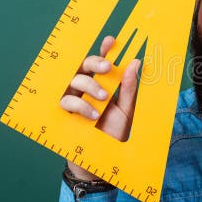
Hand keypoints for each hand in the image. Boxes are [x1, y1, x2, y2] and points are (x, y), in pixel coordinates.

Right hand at [59, 35, 139, 178]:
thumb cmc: (115, 133)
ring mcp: (75, 99)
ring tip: (104, 99)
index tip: (111, 41)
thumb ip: (130, 88)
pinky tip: (93, 115)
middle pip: (85, 65)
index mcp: (105, 84)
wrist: (103, 161)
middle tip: (108, 67)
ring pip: (75, 80)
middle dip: (95, 62)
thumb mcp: (128, 111)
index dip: (105, 50)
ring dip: (90, 86)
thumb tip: (136, 62)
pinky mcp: (65, 113)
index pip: (102, 62)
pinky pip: (67, 101)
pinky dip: (80, 106)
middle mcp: (88, 88)